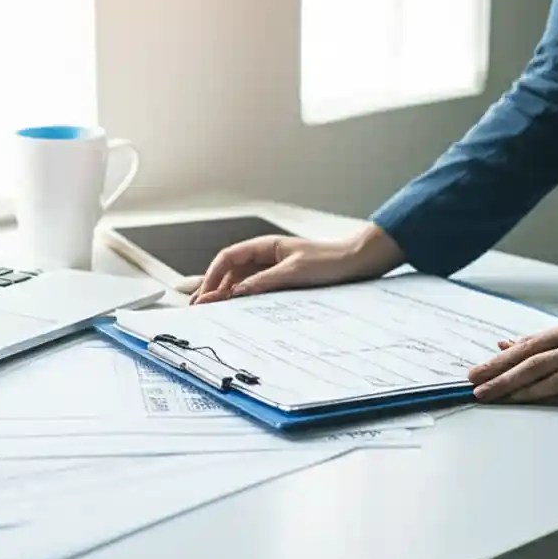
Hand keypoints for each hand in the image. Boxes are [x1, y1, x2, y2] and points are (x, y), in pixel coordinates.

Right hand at [190, 224, 403, 303]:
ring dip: (226, 296)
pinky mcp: (282, 282)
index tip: (204, 294)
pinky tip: (237, 311)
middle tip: (199, 308)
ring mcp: (272, 270)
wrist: (358, 263)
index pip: (227, 258)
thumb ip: (262, 282)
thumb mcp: (293, 272)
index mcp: (264, 246)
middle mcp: (265, 257)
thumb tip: (235, 293)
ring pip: (240, 283)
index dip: (211, 276)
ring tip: (212, 312)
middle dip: (213, 288)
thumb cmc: (330, 261)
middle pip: (230, 272)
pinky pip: (256, 291)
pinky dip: (243, 300)